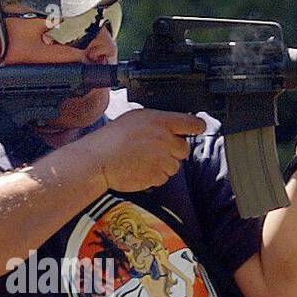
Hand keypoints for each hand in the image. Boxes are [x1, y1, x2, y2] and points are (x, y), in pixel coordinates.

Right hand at [76, 108, 206, 191]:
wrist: (98, 160)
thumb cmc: (112, 139)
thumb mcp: (134, 119)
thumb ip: (157, 123)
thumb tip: (172, 128)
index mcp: (159, 121)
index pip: (191, 123)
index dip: (197, 127)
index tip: (198, 129)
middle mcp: (164, 138)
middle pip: (184, 149)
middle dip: (173, 151)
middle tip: (154, 150)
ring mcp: (162, 158)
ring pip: (175, 166)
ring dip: (163, 165)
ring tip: (142, 160)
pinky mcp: (158, 175)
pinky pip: (164, 178)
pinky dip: (155, 176)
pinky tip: (140, 168)